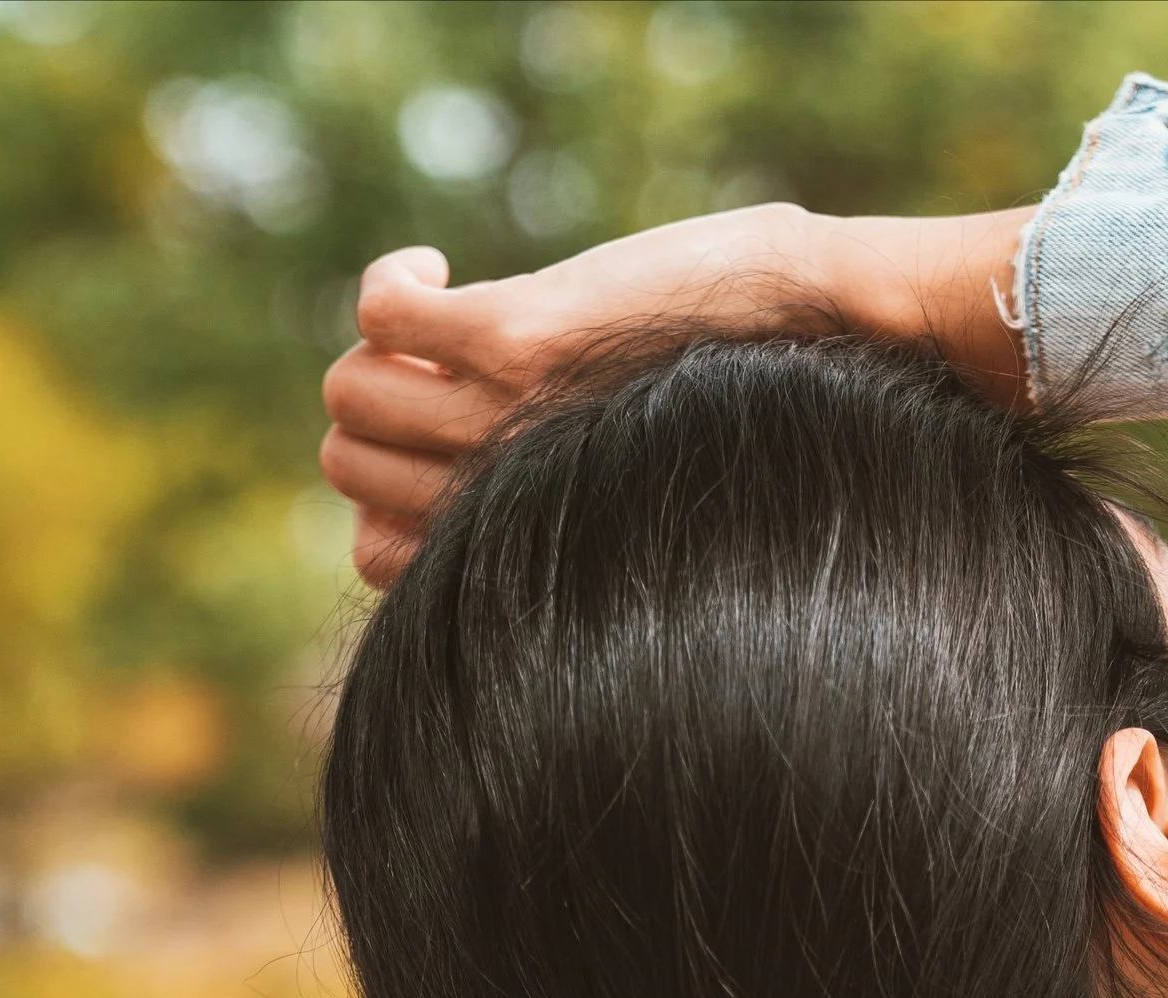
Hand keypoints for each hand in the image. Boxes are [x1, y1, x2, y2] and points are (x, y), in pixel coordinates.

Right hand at [320, 205, 1033, 588]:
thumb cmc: (754, 422)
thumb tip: (535, 514)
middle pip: (346, 466)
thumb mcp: (641, 493)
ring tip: (439, 319)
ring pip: (349, 394)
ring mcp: (504, 423)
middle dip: (373, 408)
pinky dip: (392, 285)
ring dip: (377, 349)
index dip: (383, 495)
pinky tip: (438, 270)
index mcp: (528, 546)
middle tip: (434, 369)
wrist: (821, 350)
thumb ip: (567, 502)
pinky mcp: (514, 343)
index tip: (438, 443)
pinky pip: (383, 317)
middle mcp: (505, 502)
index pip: (373, 556)